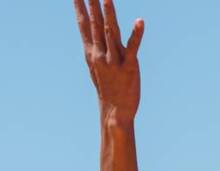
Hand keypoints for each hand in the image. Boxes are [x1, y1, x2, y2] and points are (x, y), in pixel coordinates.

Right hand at [73, 0, 143, 118]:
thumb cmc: (107, 87)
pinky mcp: (130, 67)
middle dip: (92, 5)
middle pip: (95, 25)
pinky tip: (140, 21)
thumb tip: (91, 32)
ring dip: (109, 15)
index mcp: (91, 53)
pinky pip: (133, 47)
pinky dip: (137, 34)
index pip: (83, 26)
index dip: (79, 8)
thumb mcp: (96, 65)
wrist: (114, 111)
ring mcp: (114, 61)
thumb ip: (95, 46)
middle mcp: (100, 54)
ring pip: (110, 33)